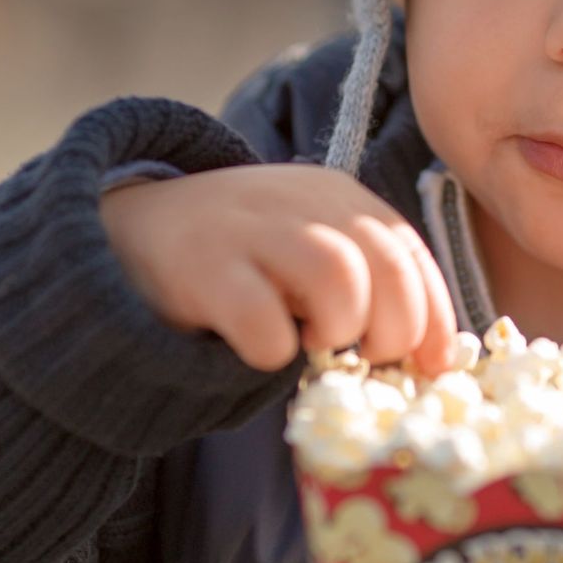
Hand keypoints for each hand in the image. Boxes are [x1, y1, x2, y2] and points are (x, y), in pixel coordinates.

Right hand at [98, 162, 457, 376]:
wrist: (129, 234)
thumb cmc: (239, 262)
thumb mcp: (307, 251)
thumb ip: (366, 286)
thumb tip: (433, 358)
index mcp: (338, 196)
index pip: (410, 252)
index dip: (433, 317)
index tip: (432, 366)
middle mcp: (301, 201)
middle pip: (387, 266)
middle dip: (393, 330)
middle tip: (363, 358)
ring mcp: (251, 230)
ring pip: (340, 280)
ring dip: (339, 330)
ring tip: (312, 343)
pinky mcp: (204, 269)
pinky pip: (264, 323)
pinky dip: (274, 351)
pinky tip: (261, 348)